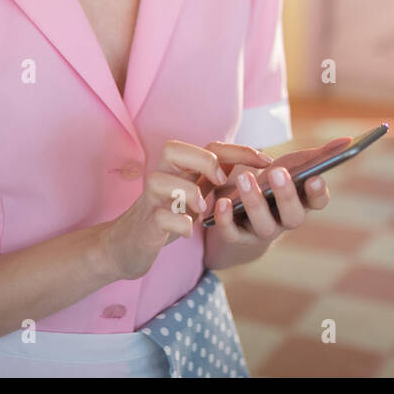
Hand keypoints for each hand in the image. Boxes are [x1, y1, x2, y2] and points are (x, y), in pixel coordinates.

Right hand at [98, 140, 269, 280]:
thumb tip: (250, 162)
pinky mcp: (145, 225)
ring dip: (189, 193)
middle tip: (221, 180)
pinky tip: (190, 232)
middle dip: (202, 160)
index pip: (209, 147)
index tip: (266, 160)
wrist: (127, 246)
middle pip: (173, 149)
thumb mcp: (192, 192)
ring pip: (160, 180)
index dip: (239, 150)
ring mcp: (150, 200)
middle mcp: (161, 177)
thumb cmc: (165, 216)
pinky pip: (160, 217)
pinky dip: (180, 224)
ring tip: (203, 210)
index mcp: (178, 169)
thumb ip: (214, 176)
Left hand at [206, 137, 346, 247]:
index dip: (317, 192)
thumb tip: (348, 139)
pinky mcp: (237, 237)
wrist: (239, 211)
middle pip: (293, 217)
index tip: (314, 177)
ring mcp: (262, 231)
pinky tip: (222, 202)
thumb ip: (317, 155)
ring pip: (264, 225)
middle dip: (286, 195)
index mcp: (302, 202)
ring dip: (255, 202)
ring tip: (245, 178)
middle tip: (277, 172)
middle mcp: (285, 221)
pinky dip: (227, 220)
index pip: (317, 202)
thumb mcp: (291, 165)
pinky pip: (233, 234)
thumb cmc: (270, 182)